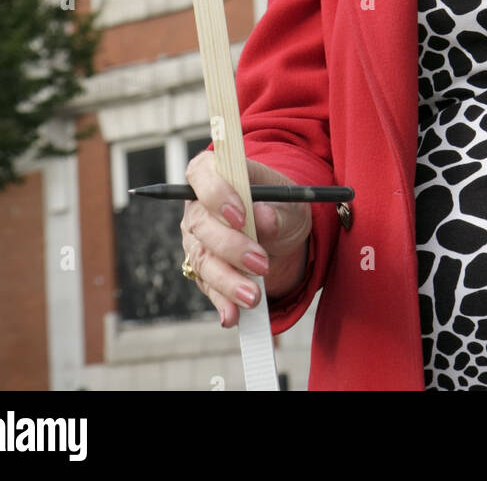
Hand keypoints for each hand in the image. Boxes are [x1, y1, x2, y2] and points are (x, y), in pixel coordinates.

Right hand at [180, 150, 310, 326]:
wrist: (283, 235)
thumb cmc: (281, 206)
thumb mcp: (291, 202)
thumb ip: (278, 209)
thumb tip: (263, 217)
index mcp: (215, 173)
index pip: (201, 173)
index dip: (215, 193)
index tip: (241, 215)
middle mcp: (198, 205)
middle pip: (201, 223)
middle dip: (231, 246)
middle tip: (261, 263)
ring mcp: (196, 239)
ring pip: (202, 259)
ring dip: (227, 280)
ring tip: (254, 296)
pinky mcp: (202, 269)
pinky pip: (207, 287)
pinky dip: (222, 302)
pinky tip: (233, 314)